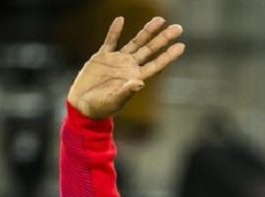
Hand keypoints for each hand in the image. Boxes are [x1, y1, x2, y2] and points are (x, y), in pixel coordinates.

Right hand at [67, 16, 184, 119]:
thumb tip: (139, 83)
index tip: (181, 46)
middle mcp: (129, 67)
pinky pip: (110, 41)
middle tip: (178, 28)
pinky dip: (115, 31)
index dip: (168, 56)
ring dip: (147, 31)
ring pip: (136, 42)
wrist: (83, 107)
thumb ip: (126, 92)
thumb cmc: (100, 108)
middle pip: (150, 50)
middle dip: (163, 38)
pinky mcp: (102, 57)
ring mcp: (116, 61)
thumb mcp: (114, 101)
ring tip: (160, 19)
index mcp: (134, 78)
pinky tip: (120, 20)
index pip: (156, 65)